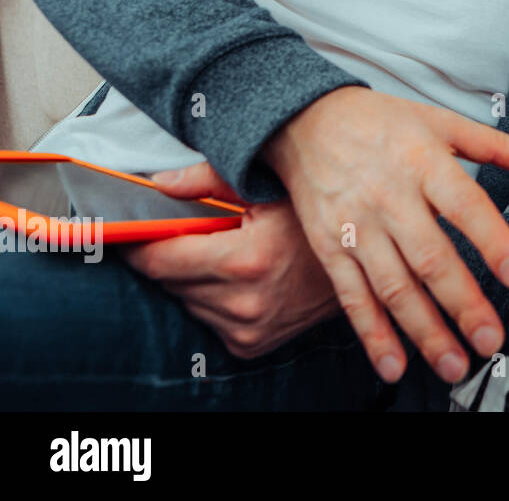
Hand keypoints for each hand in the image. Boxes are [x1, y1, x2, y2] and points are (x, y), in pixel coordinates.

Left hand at [121, 162, 339, 357]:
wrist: (361, 262)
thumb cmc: (315, 218)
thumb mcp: (268, 188)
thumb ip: (209, 182)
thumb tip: (158, 183)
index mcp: (244, 260)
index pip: (158, 259)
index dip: (139, 242)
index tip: (130, 230)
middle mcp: (244, 302)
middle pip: (167, 281)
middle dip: (172, 255)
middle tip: (197, 231)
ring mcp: (248, 328)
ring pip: (185, 301)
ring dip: (192, 278)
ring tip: (226, 252)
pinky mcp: (251, 344)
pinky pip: (206, 320)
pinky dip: (212, 299)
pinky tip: (238, 278)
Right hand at [259, 86, 508, 384]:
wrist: (305, 120)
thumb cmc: (381, 122)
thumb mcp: (438, 121)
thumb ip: (492, 144)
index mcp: (423, 162)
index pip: (464, 205)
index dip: (492, 240)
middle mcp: (389, 197)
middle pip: (430, 258)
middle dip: (462, 304)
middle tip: (491, 341)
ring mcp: (356, 226)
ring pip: (393, 287)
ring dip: (424, 331)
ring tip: (455, 364)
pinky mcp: (329, 247)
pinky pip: (353, 297)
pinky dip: (373, 334)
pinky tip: (395, 365)